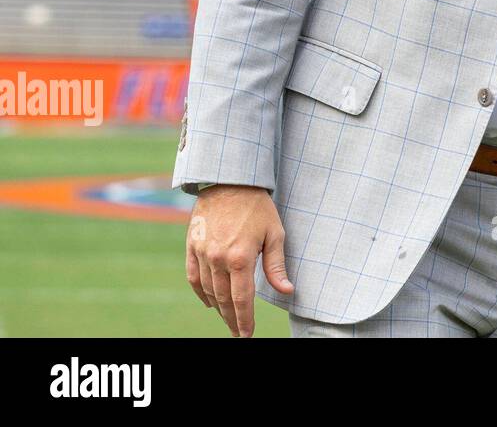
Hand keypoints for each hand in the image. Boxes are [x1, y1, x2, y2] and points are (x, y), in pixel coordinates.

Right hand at [186, 185, 292, 336]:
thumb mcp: (274, 233)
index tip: (247, 334)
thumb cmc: (258, 206)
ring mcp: (202, 253)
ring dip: (218, 308)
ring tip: (228, 318)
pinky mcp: (191, 246)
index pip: (242, 299)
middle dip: (232, 318)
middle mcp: (218, 259)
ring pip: (207, 291)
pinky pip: (193, 277)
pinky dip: (200, 292)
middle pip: (223, 299)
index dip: (245, 319)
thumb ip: (276, 266)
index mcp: (240, 258)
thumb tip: (287, 291)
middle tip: (238, 332)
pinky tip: (209, 302)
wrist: (230, 180)